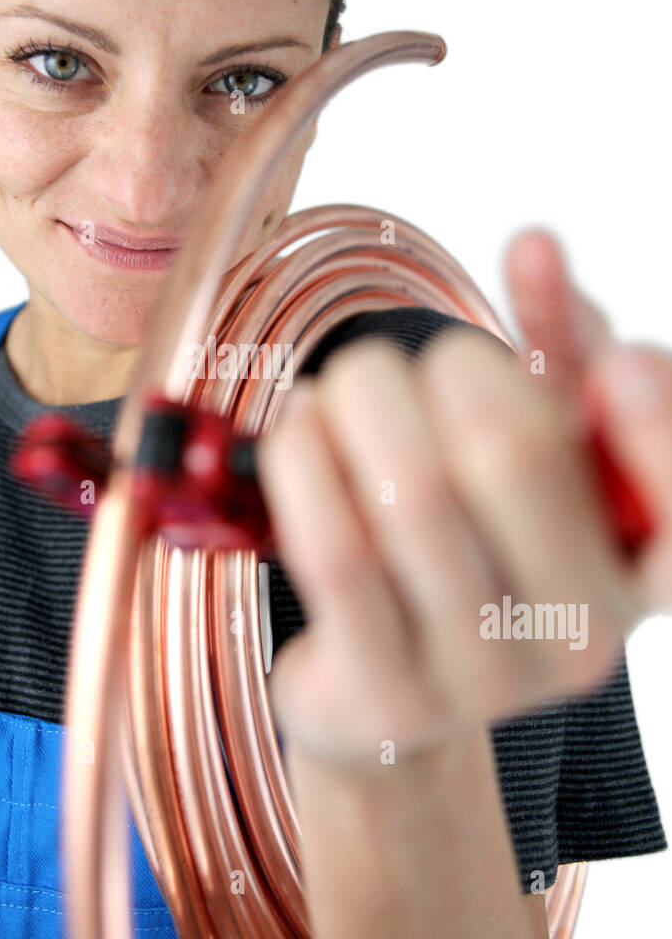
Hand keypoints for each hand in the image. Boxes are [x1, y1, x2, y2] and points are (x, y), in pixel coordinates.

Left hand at [255, 227, 671, 770]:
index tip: (613, 367)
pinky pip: (336, 550)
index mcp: (638, 575)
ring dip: (364, 400)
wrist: (388, 687)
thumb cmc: (472, 546)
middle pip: (514, 453)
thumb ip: (562, 348)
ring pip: (414, 494)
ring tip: (347, 385)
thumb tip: (537, 243)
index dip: (658, 423)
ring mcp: (483, 679)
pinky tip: (302, 426)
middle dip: (451, 368)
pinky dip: (307, 457)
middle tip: (416, 360)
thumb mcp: (540, 449)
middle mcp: (580, 640)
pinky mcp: (387, 694)